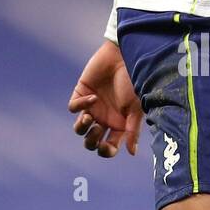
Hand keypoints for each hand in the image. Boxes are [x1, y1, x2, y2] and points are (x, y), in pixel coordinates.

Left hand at [68, 40, 143, 158]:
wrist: (123, 56)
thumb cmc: (134, 81)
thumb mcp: (136, 108)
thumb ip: (133, 131)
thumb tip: (132, 153)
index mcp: (119, 125)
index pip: (109, 147)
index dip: (105, 151)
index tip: (106, 146)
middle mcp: (104, 119)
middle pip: (91, 142)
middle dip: (91, 141)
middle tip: (98, 130)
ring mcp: (92, 108)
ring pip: (79, 129)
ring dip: (82, 128)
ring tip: (89, 118)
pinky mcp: (81, 94)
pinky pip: (74, 108)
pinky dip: (80, 105)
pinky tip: (92, 97)